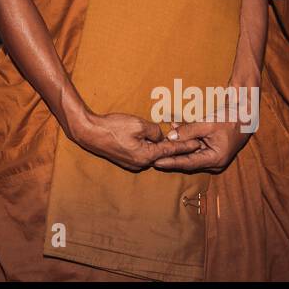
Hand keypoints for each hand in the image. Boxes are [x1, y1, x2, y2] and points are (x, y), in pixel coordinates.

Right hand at [71, 111, 202, 171]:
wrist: (90, 133)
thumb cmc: (113, 127)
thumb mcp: (138, 124)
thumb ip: (154, 130)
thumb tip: (160, 136)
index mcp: (146, 156)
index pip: (170, 150)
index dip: (185, 146)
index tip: (198, 143)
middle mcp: (141, 163)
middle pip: (162, 154)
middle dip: (173, 146)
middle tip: (188, 139)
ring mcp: (132, 163)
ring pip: (151, 153)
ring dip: (158, 146)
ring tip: (169, 138)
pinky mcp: (125, 160)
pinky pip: (142, 153)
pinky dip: (147, 146)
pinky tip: (149, 139)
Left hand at [151, 120, 250, 172]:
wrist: (245, 113)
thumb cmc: (230, 118)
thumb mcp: (208, 123)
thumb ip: (189, 130)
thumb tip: (170, 136)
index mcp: (215, 159)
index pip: (188, 163)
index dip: (171, 162)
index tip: (156, 162)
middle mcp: (213, 162)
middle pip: (187, 161)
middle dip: (170, 156)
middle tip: (151, 155)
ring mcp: (212, 156)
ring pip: (189, 153)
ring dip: (175, 147)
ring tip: (158, 144)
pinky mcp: (210, 149)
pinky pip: (194, 146)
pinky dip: (184, 140)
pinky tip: (173, 129)